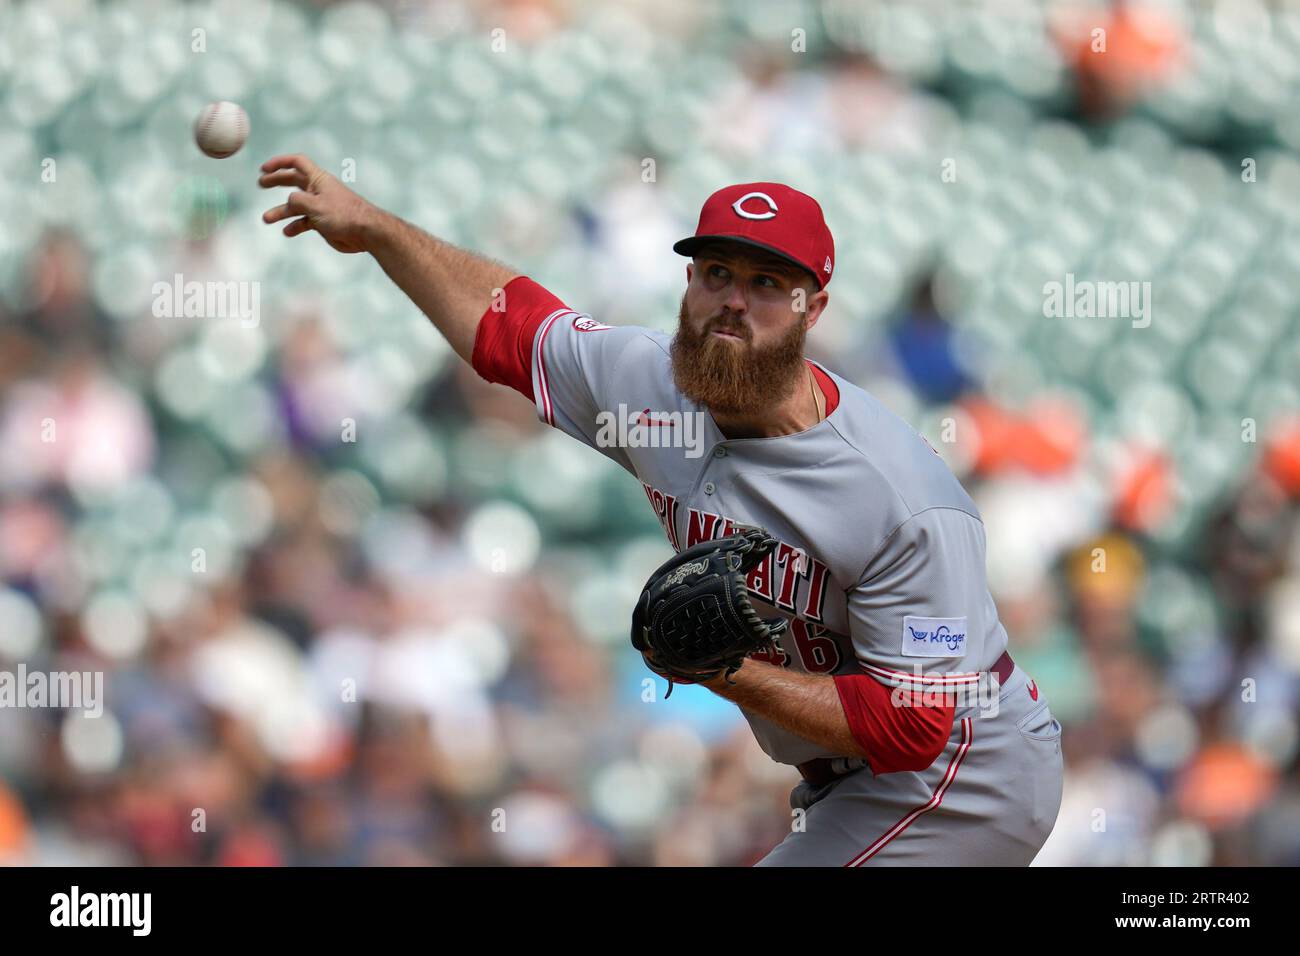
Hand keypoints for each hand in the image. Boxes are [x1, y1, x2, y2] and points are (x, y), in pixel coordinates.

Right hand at [259, 154, 381, 253]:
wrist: (366, 232)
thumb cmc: (344, 215)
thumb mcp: (315, 205)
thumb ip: (297, 201)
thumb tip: (288, 203)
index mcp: (318, 179)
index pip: (297, 163)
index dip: (280, 162)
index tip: (264, 168)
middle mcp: (318, 190)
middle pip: (293, 181)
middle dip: (276, 181)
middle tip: (261, 183)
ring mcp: (320, 207)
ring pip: (296, 206)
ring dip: (280, 211)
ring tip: (266, 218)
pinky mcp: (322, 222)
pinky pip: (304, 222)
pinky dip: (295, 226)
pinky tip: (287, 232)